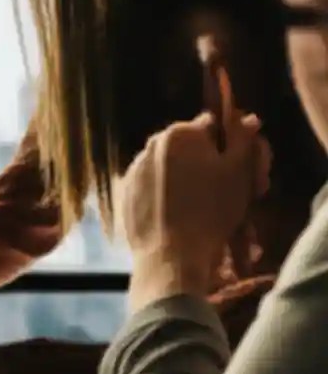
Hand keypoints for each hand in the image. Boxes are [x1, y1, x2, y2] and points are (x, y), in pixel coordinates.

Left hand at [121, 111, 269, 308]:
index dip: (234, 149)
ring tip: (207, 210)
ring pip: (172, 169)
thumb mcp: (239, 171)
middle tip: (232, 194)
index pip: (214, 128)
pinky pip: (154, 189)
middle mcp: (151, 145)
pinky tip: (182, 216)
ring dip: (190, 181)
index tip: (245, 172)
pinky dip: (169, 197)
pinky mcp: (125, 195)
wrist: (171, 255)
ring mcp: (134, 170)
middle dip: (212, 166)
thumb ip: (244, 138)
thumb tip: (246, 118)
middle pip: (191, 149)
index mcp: (179, 133)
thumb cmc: (211, 210)